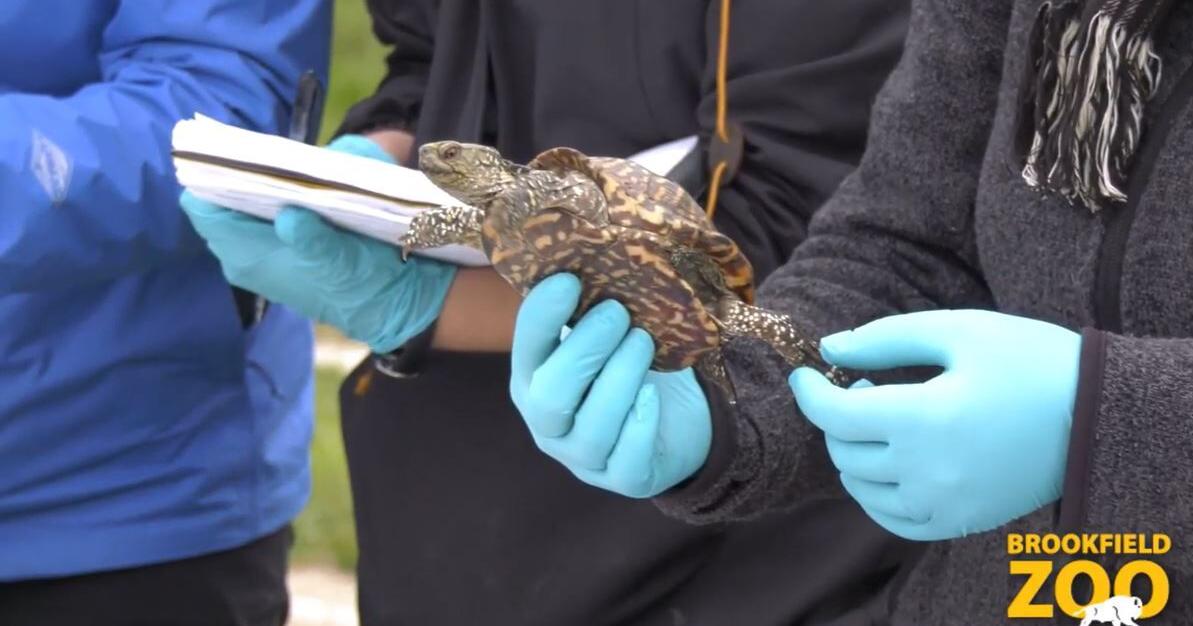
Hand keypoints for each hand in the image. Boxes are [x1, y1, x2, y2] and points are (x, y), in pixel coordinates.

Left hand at [180, 135, 456, 352]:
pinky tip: (300, 179)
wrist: (392, 304)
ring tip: (287, 161)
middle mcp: (242, 252)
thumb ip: (314, 242)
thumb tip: (289, 217)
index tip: (238, 150)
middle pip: (221, 195)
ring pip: (241, 198)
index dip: (214, 172)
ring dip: (262, 178)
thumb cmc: (367, 283)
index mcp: (246, 255)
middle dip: (241, 170)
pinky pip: (262, 205)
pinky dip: (276, 189)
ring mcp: (259, 248)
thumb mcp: (346, 264)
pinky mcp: (280, 243)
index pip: (201, 203)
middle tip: (272, 151)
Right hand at [509, 274, 711, 497]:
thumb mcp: (604, 335)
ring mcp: (584, 457)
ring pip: (592, 428)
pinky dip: (640, 425)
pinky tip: (653, 394)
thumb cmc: (627, 366)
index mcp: (532, 380)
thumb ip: (590, 306)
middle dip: (584, 350)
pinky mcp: (625, 479)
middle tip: (618, 312)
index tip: (568, 280)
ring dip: (618, 379)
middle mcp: (549, 423)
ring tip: (644, 342)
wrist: (673, 420)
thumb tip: (597, 252)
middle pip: (551, 395)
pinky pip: (627, 460)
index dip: (541, 317)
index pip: (525, 349)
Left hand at [789, 309, 1080, 540]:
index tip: (807, 373)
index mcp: (924, 419)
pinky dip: (874, 493)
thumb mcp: (957, 330)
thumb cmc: (1029, 361)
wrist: (1096, 415)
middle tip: (862, 385)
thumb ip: (884, 339)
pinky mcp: (959, 523)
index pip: (835, 415)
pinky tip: (890, 461)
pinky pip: (890, 519)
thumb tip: (830, 349)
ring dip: (853, 452)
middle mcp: (927, 472)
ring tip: (881, 418)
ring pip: (860, 487)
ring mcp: (943, 505)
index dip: (810, 392)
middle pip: (843, 450)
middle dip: (836, 416)